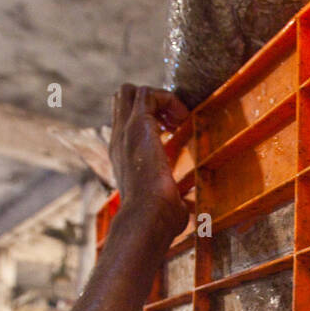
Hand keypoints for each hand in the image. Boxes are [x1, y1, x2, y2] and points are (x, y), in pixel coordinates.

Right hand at [110, 84, 189, 237]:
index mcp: (123, 156)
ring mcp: (125, 132)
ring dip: (159, 98)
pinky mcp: (137, 125)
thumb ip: (172, 197)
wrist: (147, 217)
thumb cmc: (159, 219)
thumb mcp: (165, 202)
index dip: (151, 116)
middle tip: (173, 122)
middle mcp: (119, 140)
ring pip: (130, 91)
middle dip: (151, 101)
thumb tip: (189, 209)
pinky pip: (147, 93)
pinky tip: (181, 120)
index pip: (126, 121)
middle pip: (123, 99)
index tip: (173, 132)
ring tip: (177, 120)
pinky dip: (167, 99)